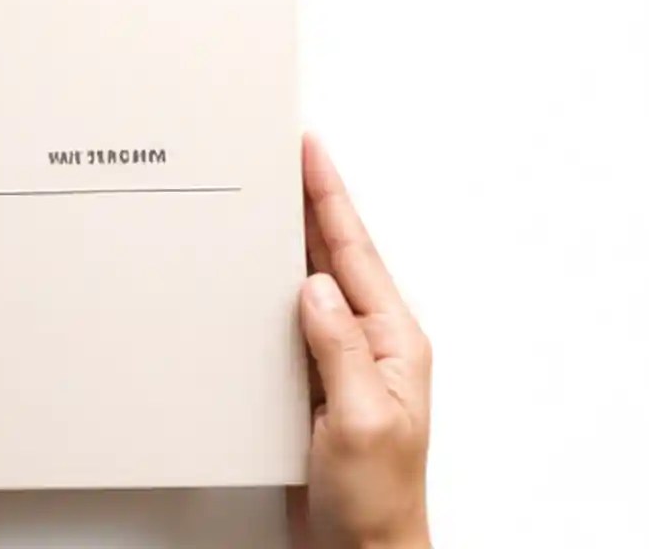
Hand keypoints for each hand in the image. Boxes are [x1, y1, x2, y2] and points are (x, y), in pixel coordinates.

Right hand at [288, 135, 432, 548]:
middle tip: (285, 154)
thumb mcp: (360, 420)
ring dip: (291, 240)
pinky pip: (292, 322)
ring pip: (312, 283)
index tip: (310, 150)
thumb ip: (338, 348)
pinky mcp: (316, 384)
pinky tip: (256, 276)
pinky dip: (272, 289)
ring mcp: (342, 362)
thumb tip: (314, 287)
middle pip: (334, 255)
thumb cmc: (376, 498)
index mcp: (393, 340)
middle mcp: (370, 343)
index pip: (353, 253)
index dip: (330, 197)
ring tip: (269, 196)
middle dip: (311, 201)